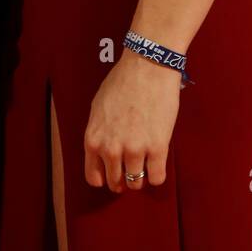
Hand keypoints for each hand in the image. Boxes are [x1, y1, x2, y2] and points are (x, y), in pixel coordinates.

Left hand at [84, 52, 181, 193]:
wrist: (147, 67)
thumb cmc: (122, 82)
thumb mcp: (98, 108)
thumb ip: (98, 133)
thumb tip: (103, 151)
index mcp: (93, 139)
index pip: (93, 177)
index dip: (104, 178)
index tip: (112, 174)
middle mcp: (111, 149)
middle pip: (115, 182)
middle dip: (122, 180)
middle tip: (130, 170)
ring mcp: (134, 150)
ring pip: (136, 183)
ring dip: (140, 178)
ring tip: (145, 164)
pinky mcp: (157, 148)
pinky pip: (157, 178)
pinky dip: (157, 175)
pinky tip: (157, 164)